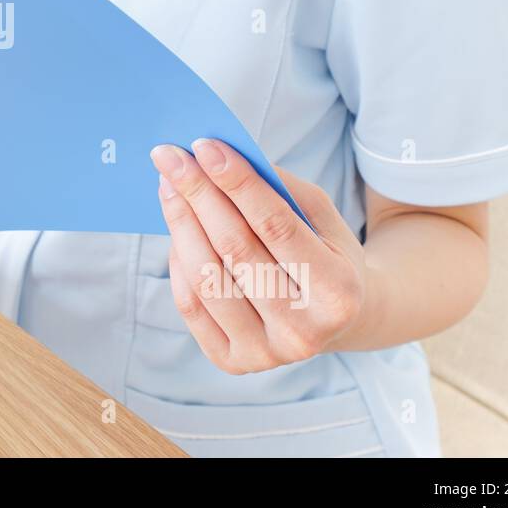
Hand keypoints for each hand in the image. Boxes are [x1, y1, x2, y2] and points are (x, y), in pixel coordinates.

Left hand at [149, 139, 368, 374]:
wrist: (333, 318)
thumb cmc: (322, 252)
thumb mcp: (319, 215)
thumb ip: (275, 187)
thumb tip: (215, 159)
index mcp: (338, 291)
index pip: (274, 225)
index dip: (236, 182)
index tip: (204, 146)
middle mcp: (304, 330)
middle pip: (234, 248)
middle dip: (198, 194)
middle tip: (170, 157)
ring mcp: (267, 353)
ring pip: (206, 277)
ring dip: (180, 222)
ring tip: (169, 187)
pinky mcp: (233, 361)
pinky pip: (191, 304)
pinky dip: (178, 261)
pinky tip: (177, 229)